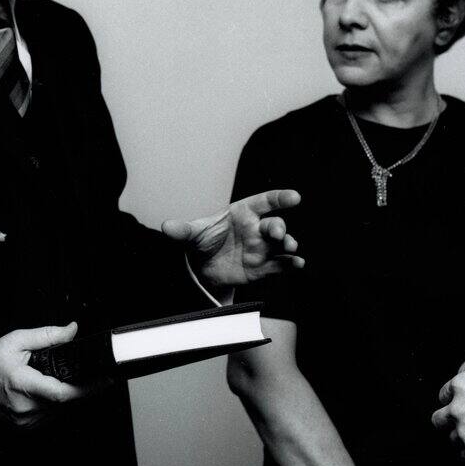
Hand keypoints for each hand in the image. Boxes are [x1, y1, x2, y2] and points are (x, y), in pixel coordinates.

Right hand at [0, 323, 99, 429]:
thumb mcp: (15, 340)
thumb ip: (47, 335)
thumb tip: (72, 330)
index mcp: (22, 384)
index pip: (63, 393)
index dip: (88, 388)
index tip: (104, 380)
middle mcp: (25, 407)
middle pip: (66, 401)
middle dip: (79, 387)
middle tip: (89, 374)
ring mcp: (25, 420)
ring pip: (60, 409)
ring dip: (67, 395)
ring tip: (60, 378)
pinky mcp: (25, 427)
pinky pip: (50, 415)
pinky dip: (55, 403)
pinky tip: (49, 390)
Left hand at [161, 188, 303, 289]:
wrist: (203, 267)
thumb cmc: (204, 241)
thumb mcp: (192, 234)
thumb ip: (183, 230)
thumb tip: (167, 227)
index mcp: (244, 213)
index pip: (265, 202)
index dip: (280, 198)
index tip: (294, 197)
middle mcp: (257, 229)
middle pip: (274, 225)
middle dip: (278, 228)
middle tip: (276, 233)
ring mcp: (262, 249)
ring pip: (281, 245)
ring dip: (288, 245)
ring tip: (290, 249)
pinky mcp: (263, 268)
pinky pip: (280, 265)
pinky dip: (290, 265)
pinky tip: (297, 264)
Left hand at [431, 366, 464, 457]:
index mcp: (461, 385)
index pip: (443, 395)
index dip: (451, 401)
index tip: (457, 405)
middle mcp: (457, 408)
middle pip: (438, 419)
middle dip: (448, 421)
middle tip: (461, 423)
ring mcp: (464, 430)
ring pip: (451, 438)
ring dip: (462, 438)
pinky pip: (463, 455)